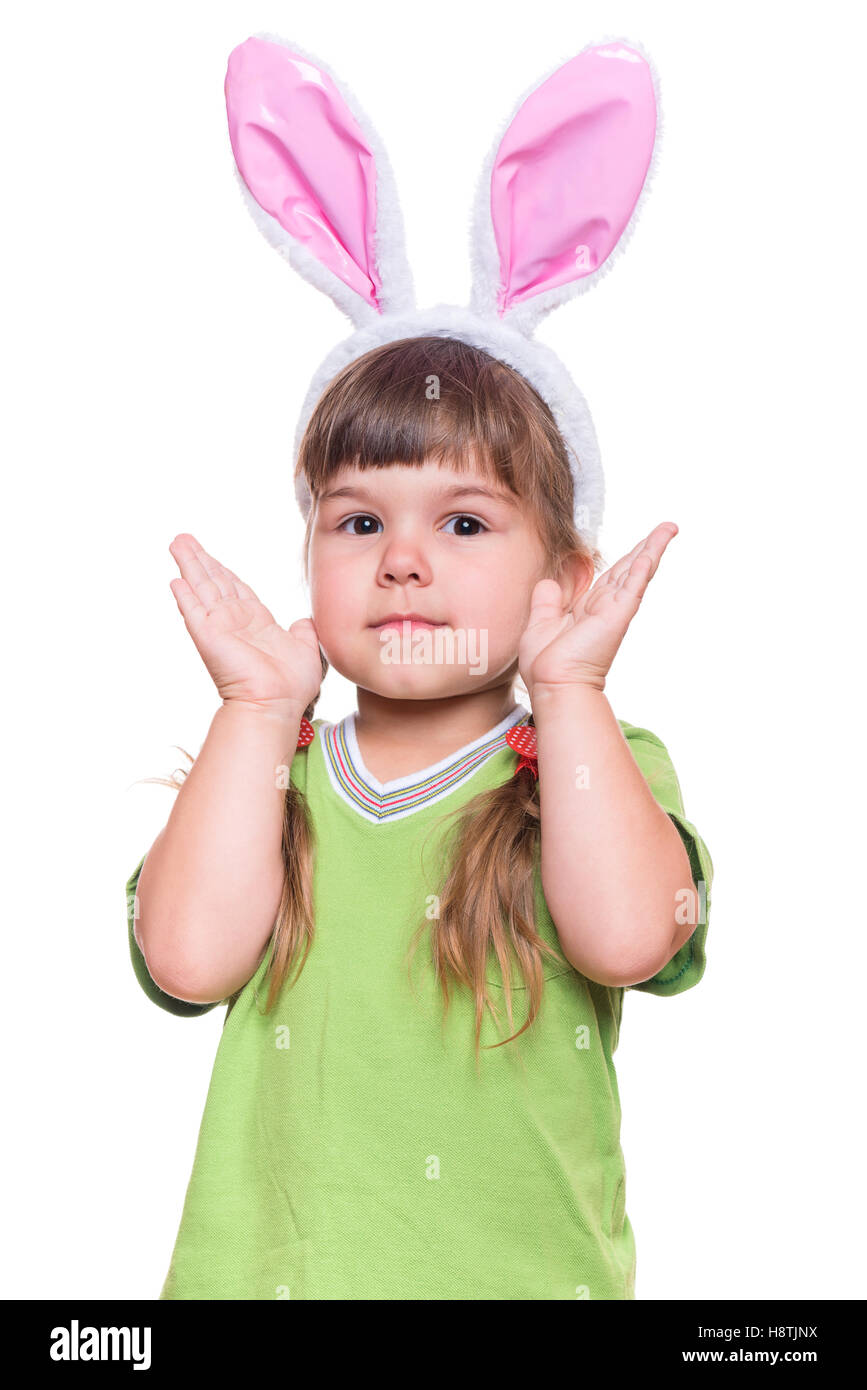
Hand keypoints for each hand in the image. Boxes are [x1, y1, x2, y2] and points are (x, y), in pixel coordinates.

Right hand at [168, 533, 323, 712]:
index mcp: (256, 623)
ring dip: (189, 565)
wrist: (277, 704)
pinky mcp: (208, 637)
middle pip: (213, 583)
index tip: (210, 556)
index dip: (222, 571)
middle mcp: (234, 622)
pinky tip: (175, 579)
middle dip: (199, 560)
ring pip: (201, 589)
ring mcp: (219, 629)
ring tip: (176, 544)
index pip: (235, 589)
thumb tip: (304, 621)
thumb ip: (304, 631)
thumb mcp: (306, 649)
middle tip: (183, 539)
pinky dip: (184, 595)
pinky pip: (194, 611)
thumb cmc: (292, 685)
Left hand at [518, 522, 678, 695]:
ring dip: (654, 547)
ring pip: (637, 570)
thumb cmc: (547, 664)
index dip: (624, 559)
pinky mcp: (618, 614)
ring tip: (669, 528)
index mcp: (589, 608)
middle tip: (666, 528)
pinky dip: (643, 565)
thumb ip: (546, 601)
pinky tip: (653, 547)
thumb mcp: (540, 624)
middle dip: (647, 546)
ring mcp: (614, 610)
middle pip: (630, 568)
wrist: (554, 684)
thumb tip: (549, 582)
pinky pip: (633, 584)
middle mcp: (605, 606)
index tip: (636, 545)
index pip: (611, 577)